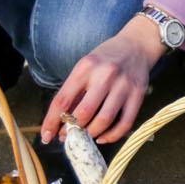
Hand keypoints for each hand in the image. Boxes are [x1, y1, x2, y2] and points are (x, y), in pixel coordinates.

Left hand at [39, 15, 165, 144]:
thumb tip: (60, 123)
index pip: (62, 100)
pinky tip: (103, 138)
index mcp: (85, 67)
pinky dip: (112, 136)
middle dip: (72, 130)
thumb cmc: (105, 59)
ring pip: (104, 120)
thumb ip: (74, 93)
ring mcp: (123, 85)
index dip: (51, 122)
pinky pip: (125, 123)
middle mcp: (104, 75)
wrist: (136, 45)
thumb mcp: (85, 68)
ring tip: (84, 137)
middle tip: (67, 137)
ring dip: (91, 134)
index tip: (46, 136)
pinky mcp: (138, 94)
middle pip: (84, 112)